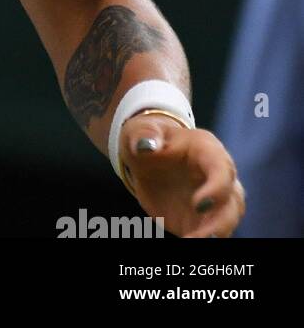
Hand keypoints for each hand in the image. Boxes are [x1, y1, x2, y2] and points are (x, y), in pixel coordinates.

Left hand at [119, 114, 245, 236]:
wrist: (147, 154)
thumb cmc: (148, 138)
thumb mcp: (141, 130)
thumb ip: (144, 135)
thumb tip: (145, 146)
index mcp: (206, 148)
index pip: (221, 168)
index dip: (216, 188)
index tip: (198, 204)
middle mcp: (219, 174)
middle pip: (232, 200)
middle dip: (222, 221)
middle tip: (204, 237)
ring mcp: (216, 197)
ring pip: (228, 218)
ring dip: (215, 234)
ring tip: (192, 242)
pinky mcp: (207, 217)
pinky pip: (213, 231)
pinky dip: (203, 238)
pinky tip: (186, 241)